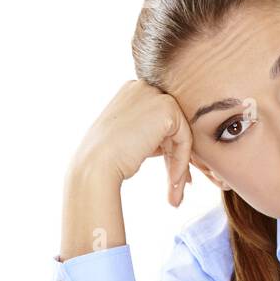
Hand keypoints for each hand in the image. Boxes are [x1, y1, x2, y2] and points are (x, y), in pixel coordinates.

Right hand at [71, 79, 196, 206]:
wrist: (95, 166)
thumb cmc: (105, 158)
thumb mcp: (129, 137)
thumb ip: (150, 132)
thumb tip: (173, 143)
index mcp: (131, 91)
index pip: (159, 119)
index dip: (166, 147)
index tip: (170, 174)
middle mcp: (143, 87)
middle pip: (172, 125)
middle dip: (176, 156)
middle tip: (175, 185)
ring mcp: (155, 95)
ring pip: (181, 134)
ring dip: (179, 165)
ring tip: (174, 193)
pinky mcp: (168, 109)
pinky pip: (184, 139)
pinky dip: (181, 163)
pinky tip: (173, 182)